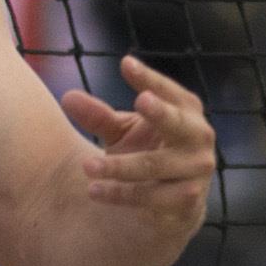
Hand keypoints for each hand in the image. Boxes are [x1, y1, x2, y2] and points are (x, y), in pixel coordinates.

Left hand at [61, 56, 215, 228]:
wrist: (174, 203)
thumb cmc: (148, 151)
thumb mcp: (122, 131)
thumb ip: (99, 117)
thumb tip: (67, 97)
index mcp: (185, 110)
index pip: (168, 90)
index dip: (148, 77)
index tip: (126, 63)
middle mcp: (198, 136)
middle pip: (177, 122)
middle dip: (160, 112)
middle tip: (141, 101)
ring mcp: (197, 169)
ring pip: (154, 165)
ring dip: (118, 166)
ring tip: (86, 165)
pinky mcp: (188, 199)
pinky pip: (151, 197)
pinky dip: (120, 194)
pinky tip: (94, 191)